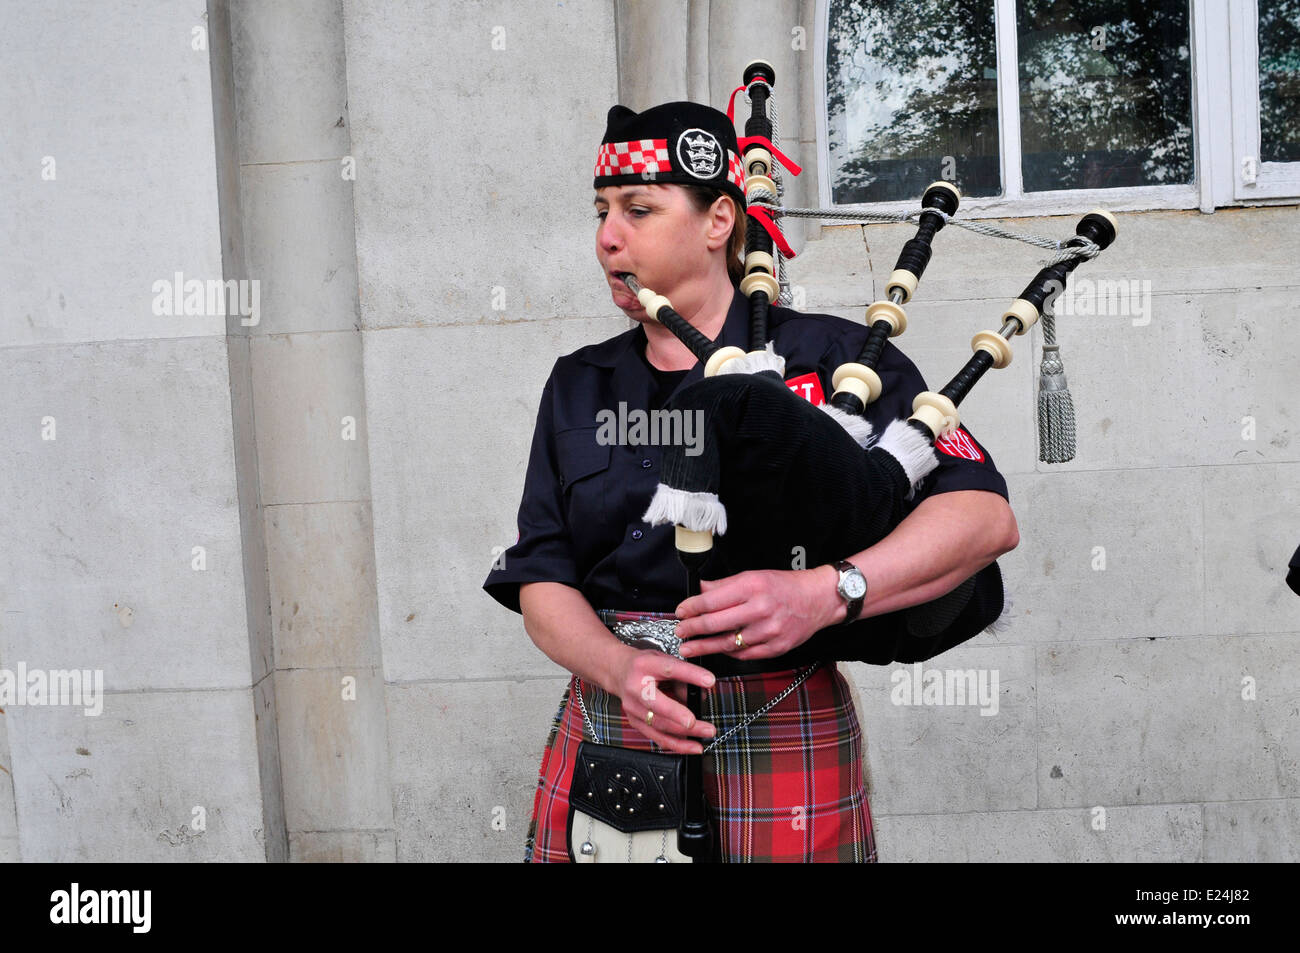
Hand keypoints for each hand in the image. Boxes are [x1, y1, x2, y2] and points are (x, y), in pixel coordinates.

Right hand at [611, 648, 717, 753]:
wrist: (617, 672)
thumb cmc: (643, 665)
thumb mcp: (663, 660)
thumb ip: (683, 676)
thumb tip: (702, 695)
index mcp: (645, 666)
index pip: (669, 669)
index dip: (690, 674)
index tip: (709, 680)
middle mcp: (636, 688)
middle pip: (661, 706)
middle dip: (685, 719)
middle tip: (707, 726)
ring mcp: (633, 707)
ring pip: (659, 726)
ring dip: (684, 736)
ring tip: (704, 736)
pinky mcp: (634, 721)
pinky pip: (656, 736)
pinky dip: (675, 744)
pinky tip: (690, 745)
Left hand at [673, 567, 842, 660]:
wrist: (818, 599)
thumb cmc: (785, 586)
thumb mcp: (753, 576)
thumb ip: (725, 585)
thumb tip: (700, 589)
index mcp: (752, 586)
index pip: (712, 600)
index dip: (691, 608)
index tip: (680, 612)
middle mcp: (760, 608)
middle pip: (716, 623)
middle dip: (692, 630)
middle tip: (679, 633)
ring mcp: (770, 630)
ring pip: (729, 643)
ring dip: (706, 647)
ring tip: (689, 649)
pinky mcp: (777, 647)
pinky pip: (745, 654)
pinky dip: (730, 653)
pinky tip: (718, 650)